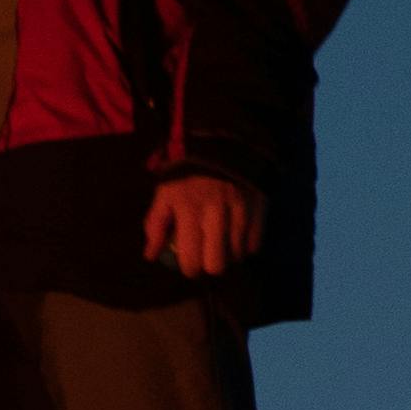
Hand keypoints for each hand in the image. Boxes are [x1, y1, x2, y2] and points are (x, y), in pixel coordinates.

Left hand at [144, 169, 262, 283]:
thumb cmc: (186, 170)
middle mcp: (216, 213)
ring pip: (237, 255)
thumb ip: (156, 224)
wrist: (220, 140)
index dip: (189, 269)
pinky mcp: (259, 205)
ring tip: (222, 244)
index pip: (191, 259)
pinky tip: (238, 238)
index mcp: (189, 210)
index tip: (189, 266)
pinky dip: (247, 245)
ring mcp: (241, 210)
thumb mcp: (165, 191)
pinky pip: (256, 242)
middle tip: (207, 258)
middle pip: (217, 264)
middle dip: (210, 266)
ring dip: (229, 255)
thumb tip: (150, 256)